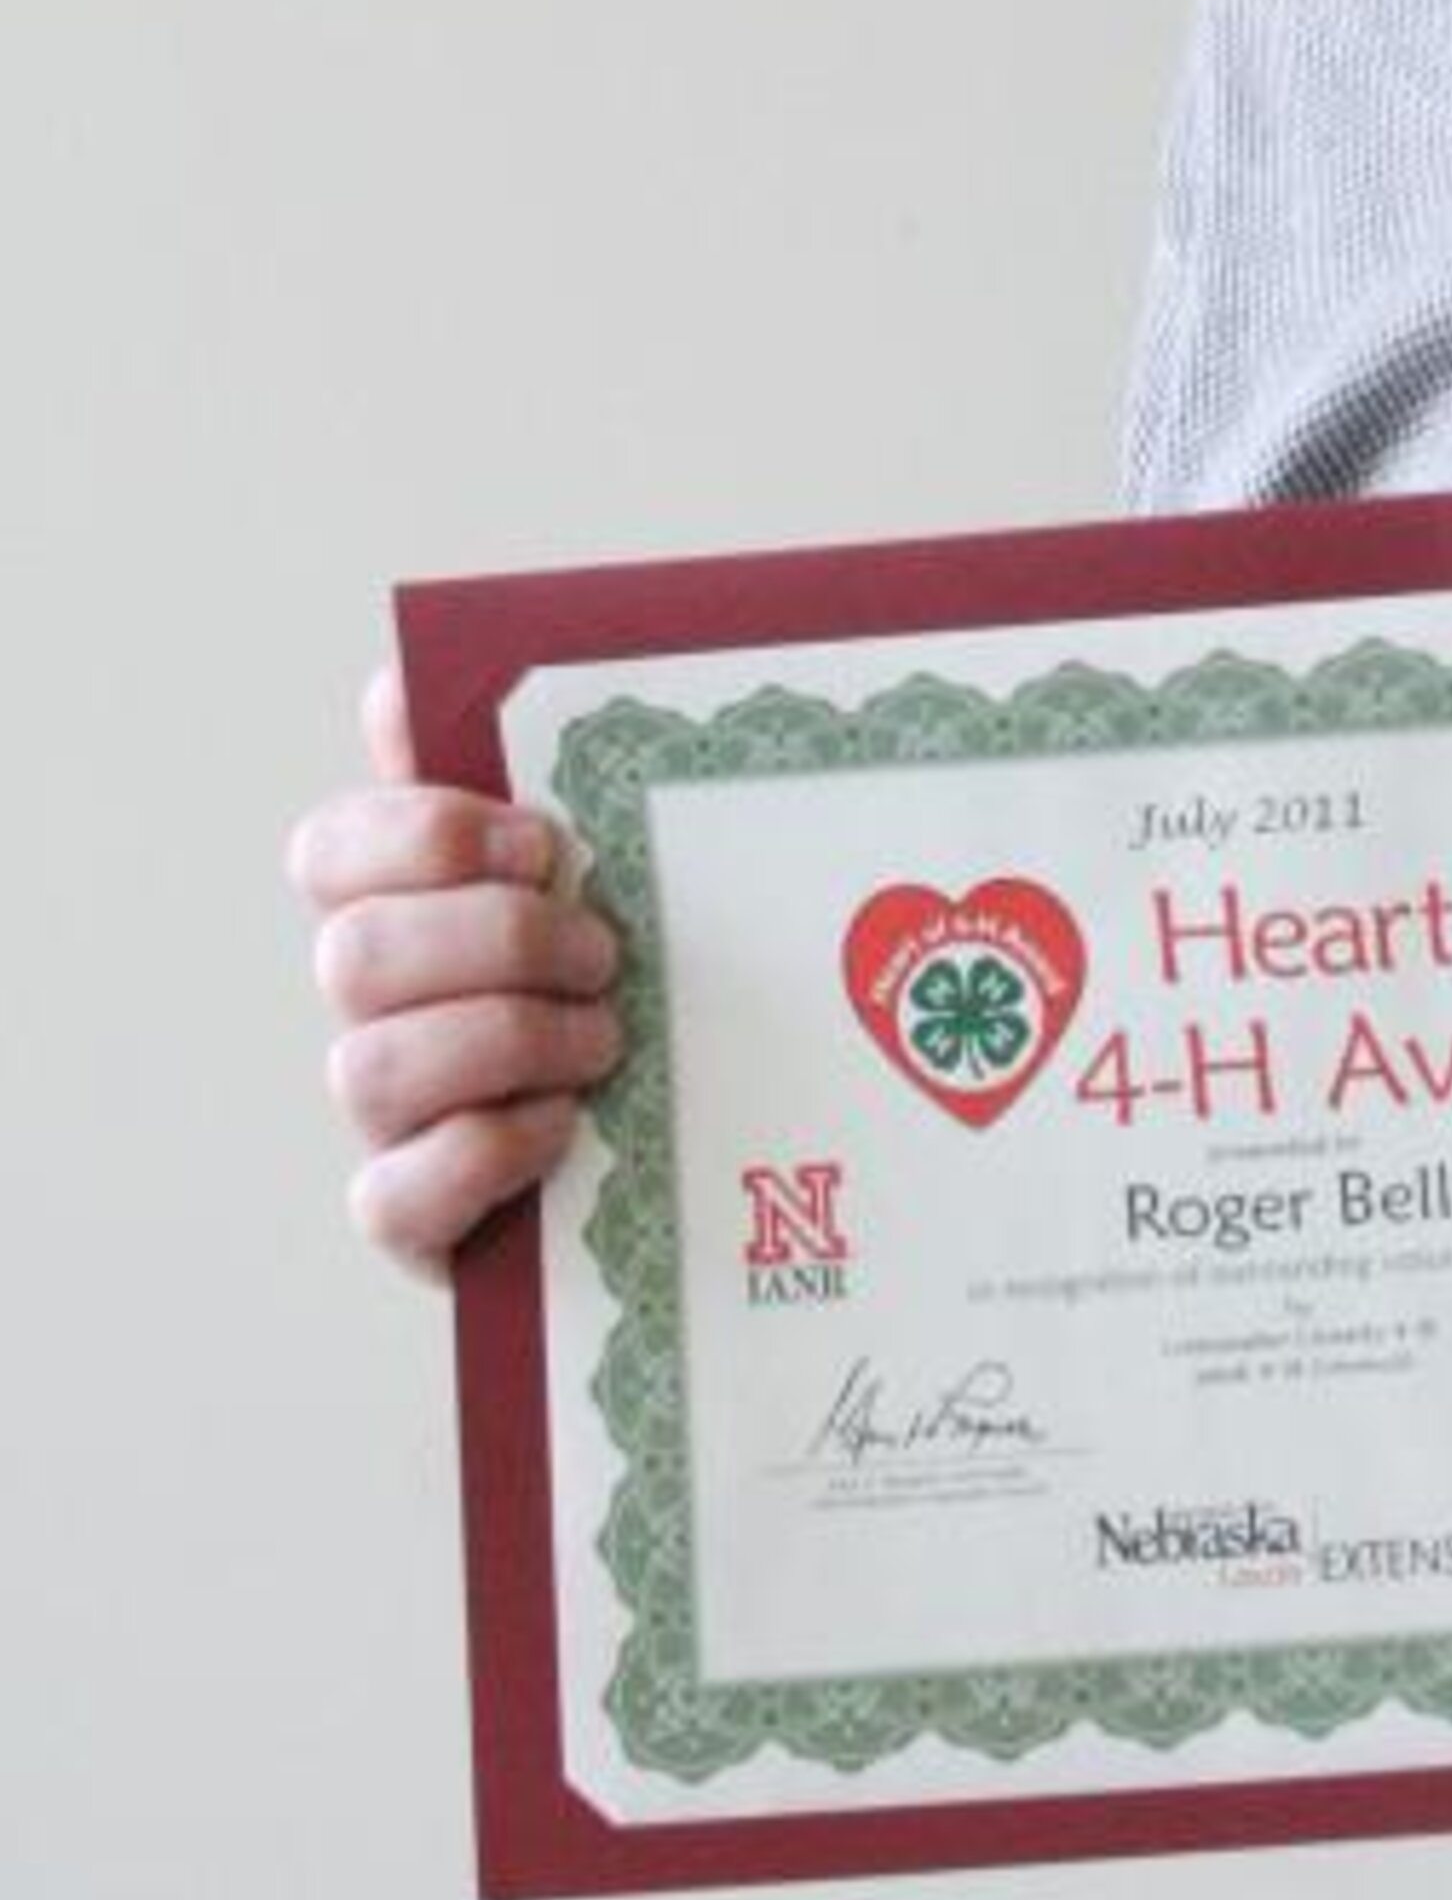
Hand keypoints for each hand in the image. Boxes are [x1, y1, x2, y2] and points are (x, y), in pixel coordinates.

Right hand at [288, 662, 623, 1272]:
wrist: (673, 1141)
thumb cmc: (622, 975)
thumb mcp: (591, 867)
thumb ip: (514, 770)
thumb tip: (400, 681)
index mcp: (396, 906)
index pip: (331, 847)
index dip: (424, 834)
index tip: (540, 839)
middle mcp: (370, 1010)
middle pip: (352, 955)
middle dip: (493, 942)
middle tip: (605, 951)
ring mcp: (380, 1118)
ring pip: (370, 1067)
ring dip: (506, 1041)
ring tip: (605, 1038)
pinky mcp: (409, 1218)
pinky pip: (393, 1194)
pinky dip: (488, 1150)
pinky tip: (567, 1125)